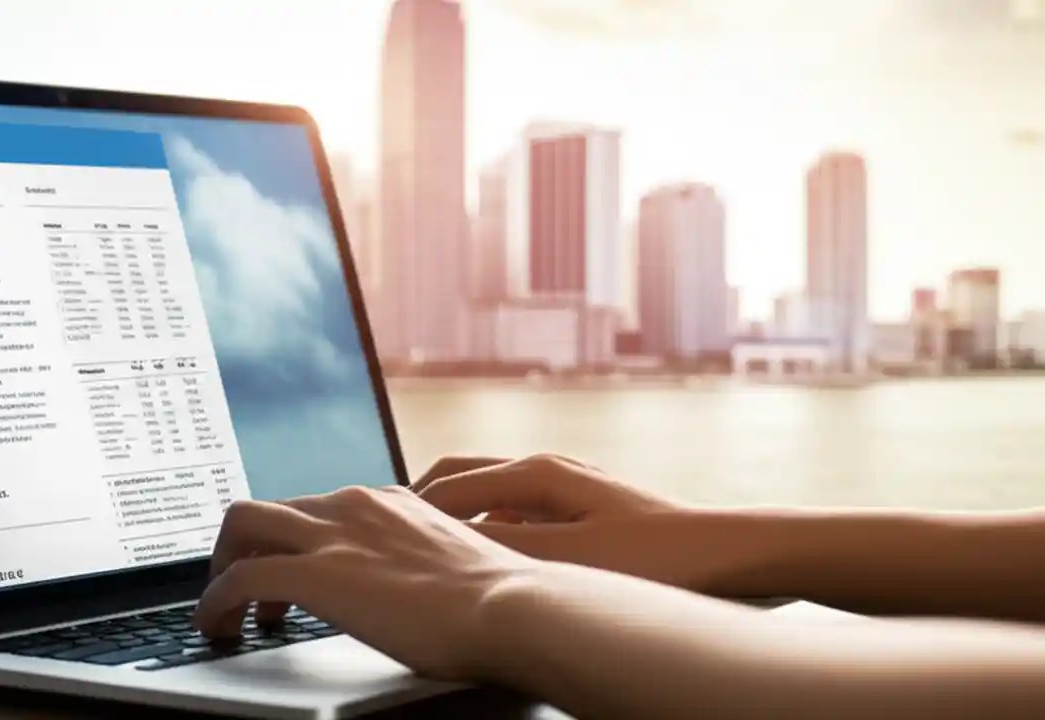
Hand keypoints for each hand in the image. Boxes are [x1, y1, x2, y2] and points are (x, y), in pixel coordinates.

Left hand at [191, 486, 540, 680]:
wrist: (510, 609)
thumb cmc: (499, 601)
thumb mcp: (453, 564)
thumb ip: (423, 564)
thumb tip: (421, 593)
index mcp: (388, 502)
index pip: (318, 506)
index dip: (294, 541)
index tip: (291, 569)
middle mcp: (355, 505)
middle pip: (270, 507)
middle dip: (247, 546)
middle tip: (248, 589)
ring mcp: (332, 534)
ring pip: (243, 524)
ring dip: (225, 566)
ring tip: (229, 611)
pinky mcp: (314, 573)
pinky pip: (238, 577)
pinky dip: (217, 601)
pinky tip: (217, 626)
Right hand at [414, 454, 720, 591]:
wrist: (728, 552)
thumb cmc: (656, 556)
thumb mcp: (568, 558)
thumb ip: (501, 547)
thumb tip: (439, 538)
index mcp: (536, 473)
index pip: (447, 486)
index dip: (406, 510)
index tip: (370, 531)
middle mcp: (546, 469)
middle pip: (461, 475)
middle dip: (422, 502)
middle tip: (387, 533)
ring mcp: (566, 486)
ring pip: (489, 495)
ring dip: (457, 516)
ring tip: (429, 550)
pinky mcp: (583, 507)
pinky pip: (517, 512)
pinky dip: (490, 528)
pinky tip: (491, 560)